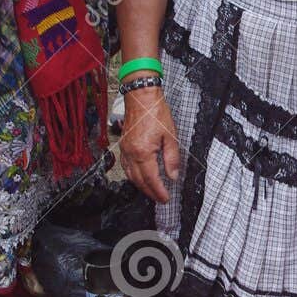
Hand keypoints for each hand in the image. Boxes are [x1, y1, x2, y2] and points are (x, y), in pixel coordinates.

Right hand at [118, 86, 180, 204]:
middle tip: (160, 199)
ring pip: (130, 175)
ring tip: (151, 192)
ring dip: (141, 186)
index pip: (151, 179)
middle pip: (139, 181)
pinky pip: (126, 166)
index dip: (159, 192)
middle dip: (150, 192)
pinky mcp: (123, 145)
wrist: (141, 97)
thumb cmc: (156, 113)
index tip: (166, 199)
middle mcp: (131, 153)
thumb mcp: (171, 136)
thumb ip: (171, 158)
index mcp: (143, 152)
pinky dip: (133, 176)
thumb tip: (173, 176)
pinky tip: (139, 178)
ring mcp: (125, 150)